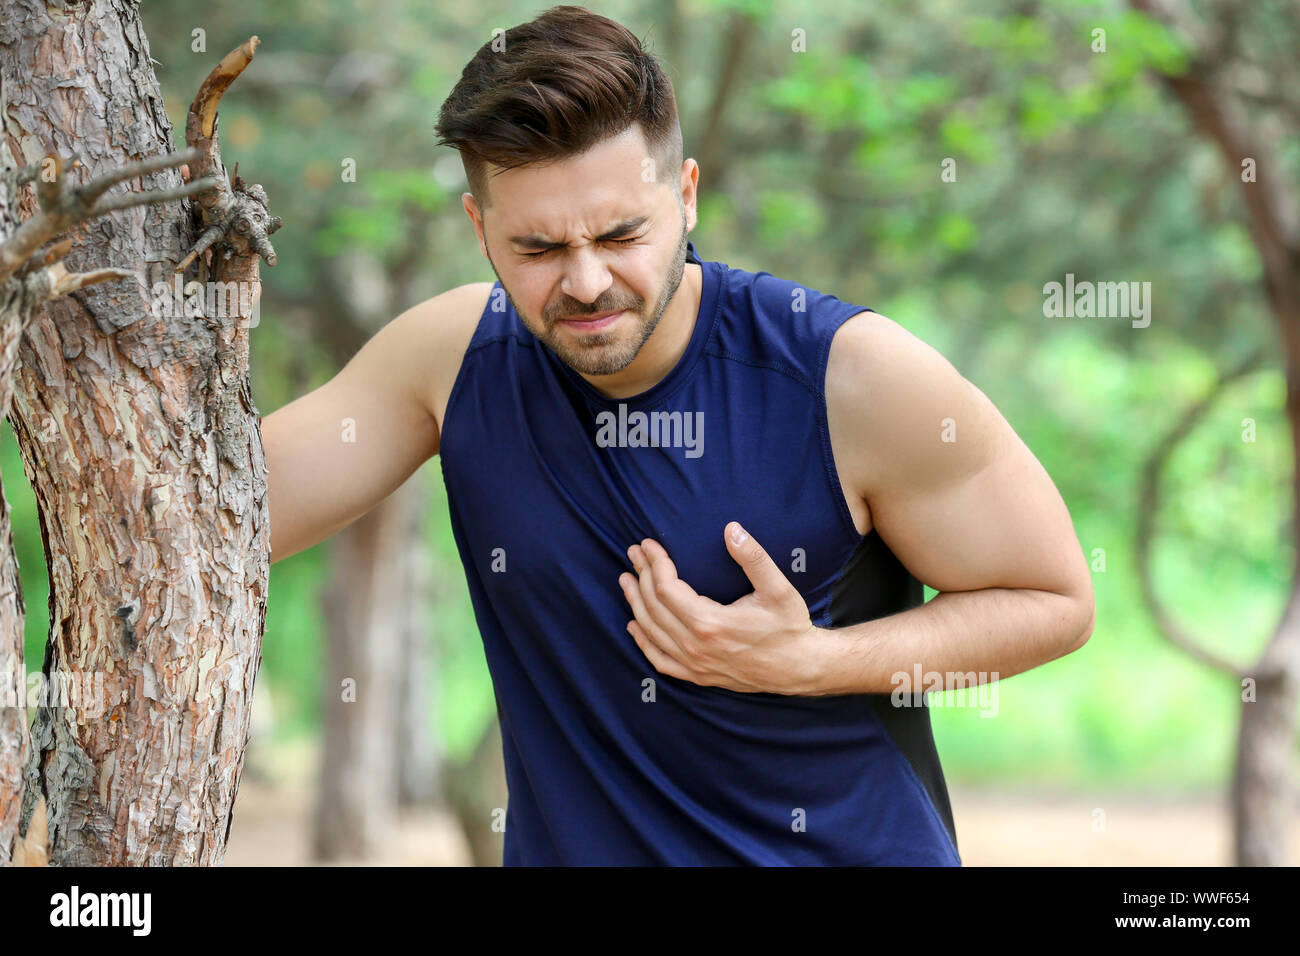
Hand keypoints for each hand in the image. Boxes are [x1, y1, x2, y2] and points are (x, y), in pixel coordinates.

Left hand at [618, 521, 823, 694]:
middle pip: (653, 607)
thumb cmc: (790, 626)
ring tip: (626, 580)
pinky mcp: (698, 676)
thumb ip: (754, 558)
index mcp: (710, 624)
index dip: (654, 563)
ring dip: (635, 603)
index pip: (666, 589)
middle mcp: (696, 647)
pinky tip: (634, 626)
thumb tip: (731, 529)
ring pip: (652, 632)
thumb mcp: (779, 589)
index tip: (648, 544)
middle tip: (633, 553)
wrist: (800, 668)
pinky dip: (643, 642)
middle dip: (641, 576)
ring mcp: (695, 665)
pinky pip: (660, 661)